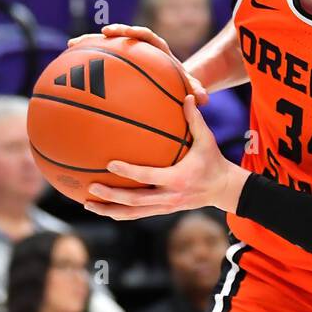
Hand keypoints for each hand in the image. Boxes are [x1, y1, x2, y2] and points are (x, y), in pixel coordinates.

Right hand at [69, 24, 207, 105]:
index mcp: (159, 50)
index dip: (136, 33)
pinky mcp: (119, 65)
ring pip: (108, 46)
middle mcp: (143, 49)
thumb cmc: (181, 85)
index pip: (148, 36)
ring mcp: (130, 56)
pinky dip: (87, 63)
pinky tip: (69, 67)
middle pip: (125, 35)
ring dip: (91, 43)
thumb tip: (204, 99)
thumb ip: (195, 90)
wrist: (174, 85)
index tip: (126, 33)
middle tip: (100, 34)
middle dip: (112, 33)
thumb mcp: (189, 88)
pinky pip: (102, 61)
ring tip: (71, 45)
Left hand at [84, 95, 245, 219]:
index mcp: (177, 179)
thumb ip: (195, 120)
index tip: (110, 163)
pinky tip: (103, 208)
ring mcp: (164, 206)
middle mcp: (168, 196)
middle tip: (92, 186)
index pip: (148, 176)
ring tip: (88, 204)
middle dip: (112, 195)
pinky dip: (119, 213)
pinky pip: (136, 214)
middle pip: (134, 201)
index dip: (128, 171)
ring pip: (132, 213)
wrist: (223, 189)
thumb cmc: (213, 161)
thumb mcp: (207, 140)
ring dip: (110, 210)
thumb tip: (187, 97)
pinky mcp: (162, 210)